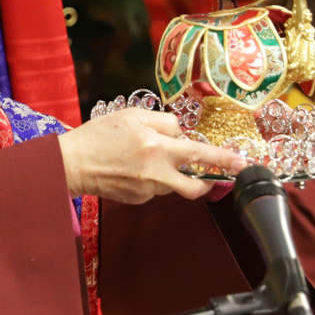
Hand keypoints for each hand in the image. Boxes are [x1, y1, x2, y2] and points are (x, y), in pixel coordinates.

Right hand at [58, 109, 246, 204]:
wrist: (71, 163)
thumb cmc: (99, 135)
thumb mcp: (132, 115)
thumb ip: (163, 122)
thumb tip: (181, 133)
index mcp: (156, 147)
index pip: (200, 154)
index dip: (224, 160)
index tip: (243, 163)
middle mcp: (156, 172)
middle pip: (196, 186)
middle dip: (208, 182)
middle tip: (210, 176)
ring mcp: (147, 190)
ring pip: (174, 185)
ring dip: (172, 175)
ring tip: (147, 160)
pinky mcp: (138, 199)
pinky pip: (156, 190)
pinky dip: (153, 180)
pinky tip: (133, 170)